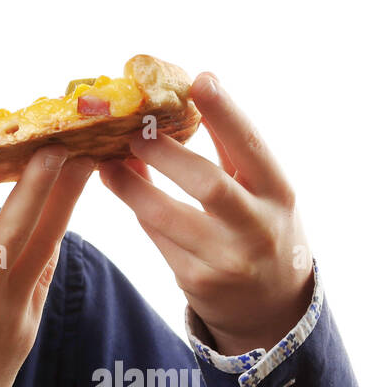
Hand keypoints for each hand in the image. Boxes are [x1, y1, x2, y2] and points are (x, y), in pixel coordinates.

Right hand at [0, 145, 93, 386]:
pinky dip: (53, 243)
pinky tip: (63, 217)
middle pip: (15, 228)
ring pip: (41, 247)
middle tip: (59, 144)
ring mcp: (7, 313)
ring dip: (62, 204)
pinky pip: (43, 276)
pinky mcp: (25, 330)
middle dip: (39, 183)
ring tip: (84, 167)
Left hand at [97, 72, 313, 357]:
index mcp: (279, 194)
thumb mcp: (264, 190)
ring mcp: (226, 260)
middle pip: (209, 185)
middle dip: (166, 155)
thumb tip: (195, 88)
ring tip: (108, 162)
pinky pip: (157, 238)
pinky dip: (137, 209)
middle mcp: (257, 228)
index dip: (226, 112)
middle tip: (133, 132)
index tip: (199, 79)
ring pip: (167, 217)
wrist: (272, 307)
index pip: (252, 147)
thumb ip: (232, 149)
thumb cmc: (262, 227)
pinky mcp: (197, 281)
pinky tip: (121, 187)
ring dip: (131, 186)